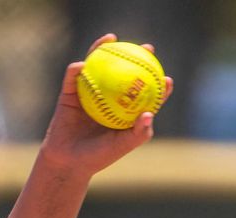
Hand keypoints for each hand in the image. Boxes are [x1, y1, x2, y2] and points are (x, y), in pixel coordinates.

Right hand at [36, 34, 174, 178]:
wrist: (68, 161)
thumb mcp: (121, 146)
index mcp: (123, 111)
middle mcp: (108, 98)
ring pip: (98, 66)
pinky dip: (78, 69)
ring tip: (111, 38)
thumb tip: (150, 113)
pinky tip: (83, 64)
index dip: (157, 85)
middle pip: (124, 72)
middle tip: (147, 48)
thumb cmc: (98, 157)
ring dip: (104, 49)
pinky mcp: (69, 93)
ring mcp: (89, 92)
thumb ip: (138, 133)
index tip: (167, 79)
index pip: (144, 95)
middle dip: (137, 56)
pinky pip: (73, 77)